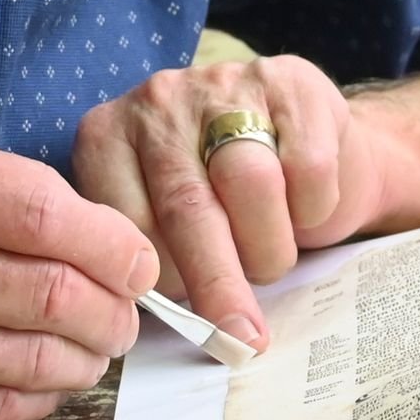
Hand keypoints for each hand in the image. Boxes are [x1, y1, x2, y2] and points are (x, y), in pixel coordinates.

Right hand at [0, 127, 154, 419]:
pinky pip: (10, 407)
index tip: (138, 259)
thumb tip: (103, 231)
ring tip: (89, 342)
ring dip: (90, 354)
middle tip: (124, 309)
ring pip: (47, 358)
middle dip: (117, 307)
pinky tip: (40, 372)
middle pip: (61, 293)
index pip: (49, 216)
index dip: (116, 243)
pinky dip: (45, 392)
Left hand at [74, 55, 419, 353]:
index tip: (182, 315)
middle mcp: (157, 101)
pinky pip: (308, 167)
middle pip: (187, 204)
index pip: (124, 219)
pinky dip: (312, 209)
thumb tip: (152, 318)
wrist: (311, 154)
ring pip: (251, 183)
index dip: (157, 276)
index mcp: (107, 138)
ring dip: (269, 246)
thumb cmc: (227, 209)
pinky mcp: (290, 81)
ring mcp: (224, 82)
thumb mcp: (168, 232)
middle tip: (238, 337)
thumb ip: (153, 260)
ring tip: (272, 263)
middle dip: (216, 281)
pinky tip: (303, 210)